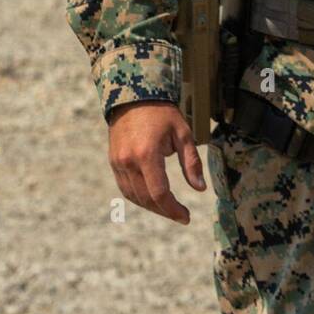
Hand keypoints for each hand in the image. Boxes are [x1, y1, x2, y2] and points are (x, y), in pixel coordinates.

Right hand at [108, 101, 205, 224]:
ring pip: (134, 196)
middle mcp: (129, 162)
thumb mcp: (183, 133)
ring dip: (151, 207)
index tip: (186, 217)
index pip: (159, 193)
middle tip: (180, 215)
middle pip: (146, 199)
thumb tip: (200, 189)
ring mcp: (119, 163)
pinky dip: (138, 197)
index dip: (173, 209)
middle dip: (164, 211)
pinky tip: (152, 198)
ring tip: (168, 208)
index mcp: (147, 155)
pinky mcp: (114, 162)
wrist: (133, 96)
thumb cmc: (162, 113)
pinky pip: (125, 188)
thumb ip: (191, 162)